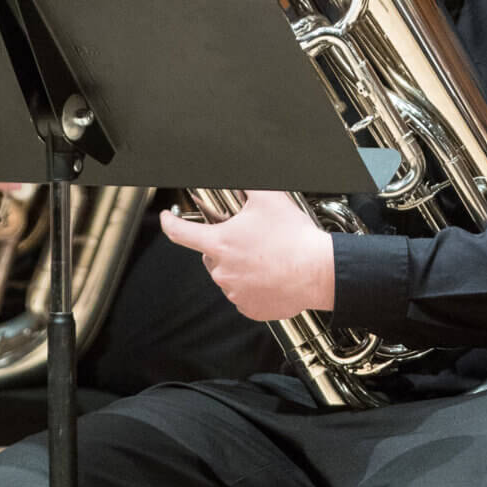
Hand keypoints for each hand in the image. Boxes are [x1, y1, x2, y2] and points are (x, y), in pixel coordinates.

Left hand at [159, 191, 333, 318]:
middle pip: (211, 255)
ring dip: (241, 266)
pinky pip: (244, 295)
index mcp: (220, 244)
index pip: (180, 233)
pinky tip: (271, 275)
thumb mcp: (268, 198)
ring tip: (268, 258)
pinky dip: (254, 285)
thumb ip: (246, 185)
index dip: (169, 223)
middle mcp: (223, 271)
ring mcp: (235, 293)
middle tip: (250, 239)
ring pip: (229, 275)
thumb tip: (238, 178)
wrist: (319, 270)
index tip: (167, 219)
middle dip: (225, 246)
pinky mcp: (251, 308)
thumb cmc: (296, 238)